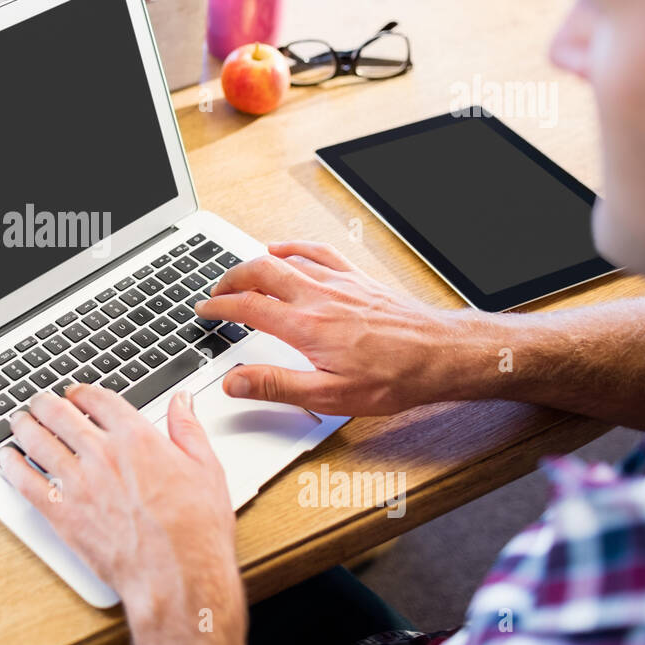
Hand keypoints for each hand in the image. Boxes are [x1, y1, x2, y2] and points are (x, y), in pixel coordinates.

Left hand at [0, 384, 246, 644]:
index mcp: (137, 438)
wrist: (176, 577)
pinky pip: (25, 481)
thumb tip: (181, 402)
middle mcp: (103, 454)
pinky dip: (12, 465)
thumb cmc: (195, 531)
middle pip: (60, 414)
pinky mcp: (62, 513)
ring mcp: (78, 483)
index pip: (98, 399)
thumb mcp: (206, 469)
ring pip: (38, 441)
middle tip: (39, 402)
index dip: (82, 392)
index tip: (76, 394)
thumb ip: (188, 429)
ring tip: (19, 421)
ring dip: (24, 426)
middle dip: (46, 403)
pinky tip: (7, 459)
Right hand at [195, 241, 475, 415]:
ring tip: (238, 273)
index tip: (203, 310)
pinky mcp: (356, 279)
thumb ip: (276, 387)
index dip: (218, 306)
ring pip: (284, 259)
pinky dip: (292, 247)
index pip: (247, 307)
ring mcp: (338, 283)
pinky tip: (282, 248)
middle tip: (213, 291)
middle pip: (259, 272)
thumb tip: (235, 382)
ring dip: (254, 262)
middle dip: (228, 278)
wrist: (442, 355)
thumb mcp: (330, 397)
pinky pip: (317, 252)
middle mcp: (318, 297)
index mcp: (306, 327)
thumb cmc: (394, 378)